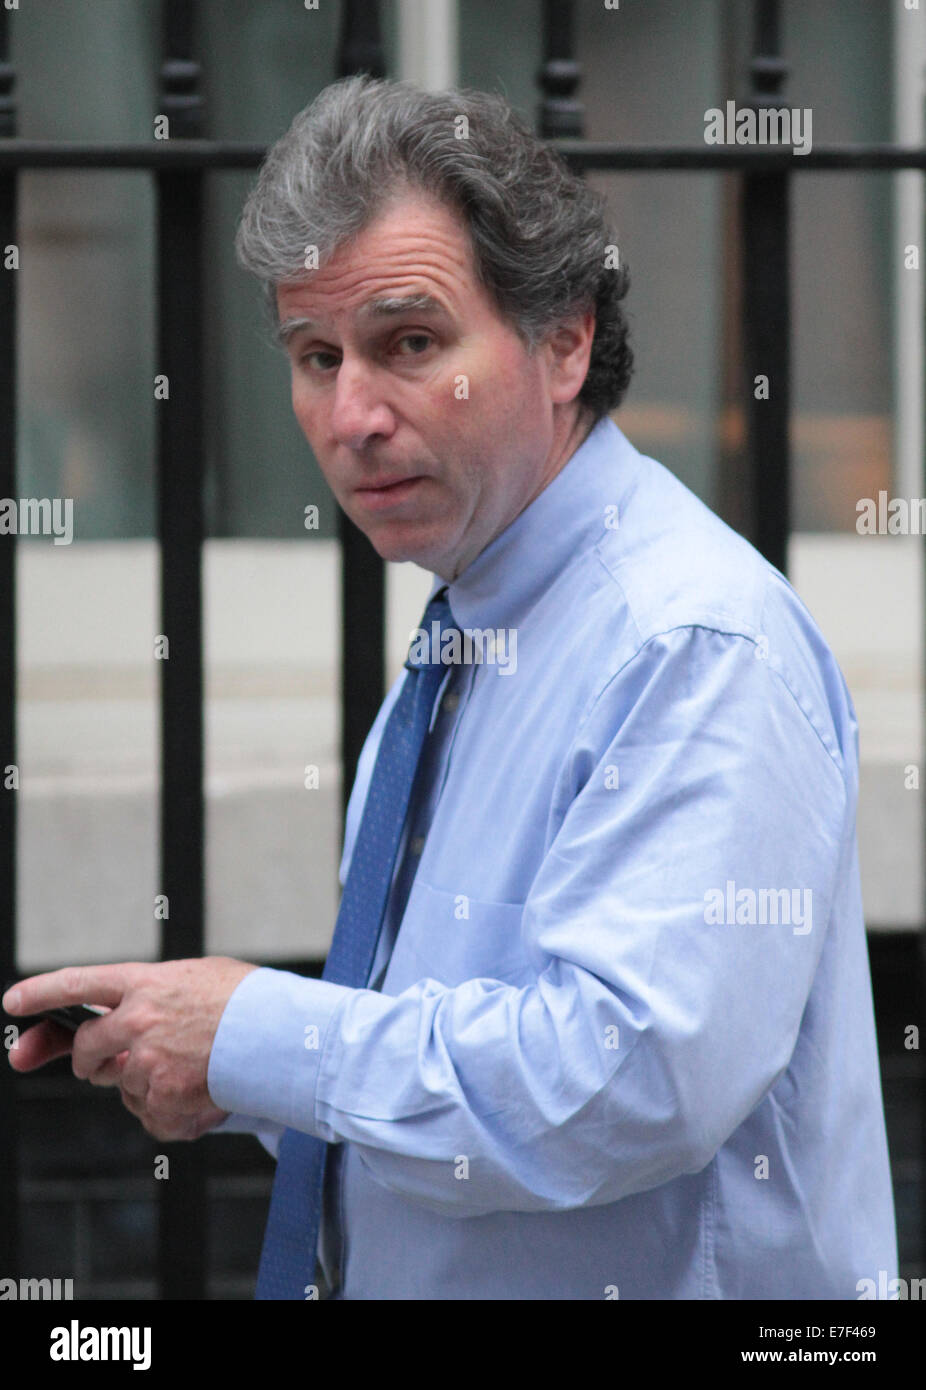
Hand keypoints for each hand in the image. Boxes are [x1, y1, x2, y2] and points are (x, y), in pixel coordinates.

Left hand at [2, 957, 257, 1140]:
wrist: (280, 1035)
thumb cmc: (246, 1002)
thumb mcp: (195, 978)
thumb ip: (154, 994)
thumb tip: (124, 1017)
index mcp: (144, 983)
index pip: (76, 984)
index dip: (40, 993)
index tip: (15, 1001)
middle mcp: (137, 1020)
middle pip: (89, 1048)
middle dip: (91, 1061)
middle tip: (110, 1063)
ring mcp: (147, 1062)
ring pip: (122, 1085)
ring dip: (145, 1084)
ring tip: (191, 1068)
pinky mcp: (162, 1098)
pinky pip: (148, 1116)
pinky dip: (169, 1112)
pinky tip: (198, 1093)